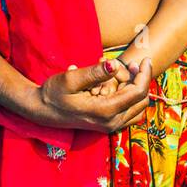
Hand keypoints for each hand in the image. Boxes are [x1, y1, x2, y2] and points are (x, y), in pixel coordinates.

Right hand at [32, 59, 151, 132]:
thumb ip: (95, 72)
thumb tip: (115, 64)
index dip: (144, 74)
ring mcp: (111, 126)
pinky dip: (130, 98)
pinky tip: (117, 86)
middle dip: (140, 80)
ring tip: (123, 75)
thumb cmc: (54, 93)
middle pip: (142, 101)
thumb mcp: (71, 78)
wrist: (42, 111)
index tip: (144, 59)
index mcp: (105, 111)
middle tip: (128, 65)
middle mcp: (111, 122)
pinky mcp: (108, 125)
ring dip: (136, 90)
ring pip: (139, 108)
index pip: (138, 92)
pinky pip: (131, 113)